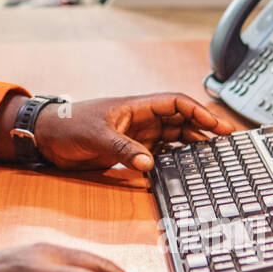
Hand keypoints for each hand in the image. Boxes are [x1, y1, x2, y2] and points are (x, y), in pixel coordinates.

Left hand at [33, 93, 235, 172]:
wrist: (45, 138)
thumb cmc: (67, 126)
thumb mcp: (96, 136)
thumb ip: (122, 149)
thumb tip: (149, 163)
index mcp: (136, 106)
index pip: (175, 103)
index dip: (198, 111)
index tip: (217, 125)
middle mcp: (140, 119)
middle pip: (180, 120)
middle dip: (204, 128)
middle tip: (226, 142)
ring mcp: (136, 135)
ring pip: (172, 136)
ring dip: (192, 144)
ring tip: (212, 155)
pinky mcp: (129, 150)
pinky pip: (159, 152)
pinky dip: (173, 158)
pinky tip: (185, 167)